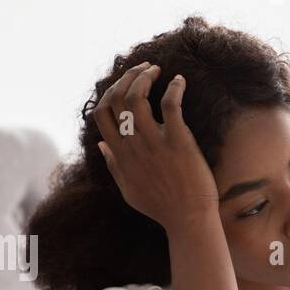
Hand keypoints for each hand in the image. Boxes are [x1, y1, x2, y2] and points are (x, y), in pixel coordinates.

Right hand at [93, 62, 219, 229]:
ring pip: (137, 95)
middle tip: (143, 69)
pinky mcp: (178, 142)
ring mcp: (154, 143)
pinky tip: (179, 81)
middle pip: (117, 98)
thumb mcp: (128, 189)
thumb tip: (101, 144)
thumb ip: (113, 165)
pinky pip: (170, 104)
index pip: (101, 113)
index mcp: (120, 154)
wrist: (189, 220)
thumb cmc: (161, 207)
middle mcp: (133, 145)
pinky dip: (174, 87)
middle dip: (127, 76)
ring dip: (144, 76)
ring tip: (156, 70)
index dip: (109, 93)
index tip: (123, 86)